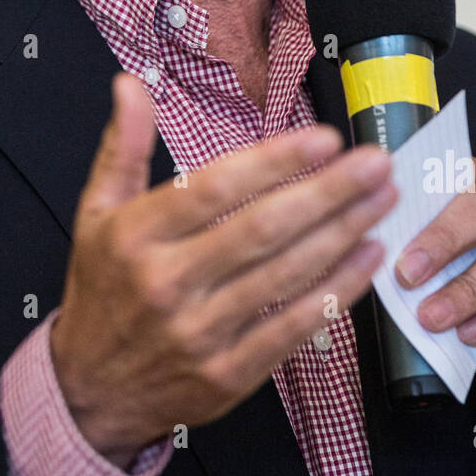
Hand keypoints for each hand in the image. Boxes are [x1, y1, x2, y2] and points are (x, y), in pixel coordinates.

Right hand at [50, 72, 397, 465]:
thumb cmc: (101, 292)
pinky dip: (336, 292)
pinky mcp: (229, 374)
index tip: (324, 138)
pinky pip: (293, 327)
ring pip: (286, 276)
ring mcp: (201, 333)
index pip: (217, 189)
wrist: (90, 391)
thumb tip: (130, 84)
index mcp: (138, 236)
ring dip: (344, 234)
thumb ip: (123, 146)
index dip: (276, 161)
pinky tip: (367, 258)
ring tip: (384, 200)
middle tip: (375, 162)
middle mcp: (169, 284)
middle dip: (329, 192)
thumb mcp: (95, 212)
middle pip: (262, 229)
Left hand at [395, 159, 475, 382]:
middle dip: (445, 240)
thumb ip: (426, 247)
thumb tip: (378, 249)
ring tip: (433, 317)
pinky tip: (473, 331)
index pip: (461, 176)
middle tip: (408, 275)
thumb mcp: (451, 260)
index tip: (390, 236)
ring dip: (471, 288)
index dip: (426, 205)